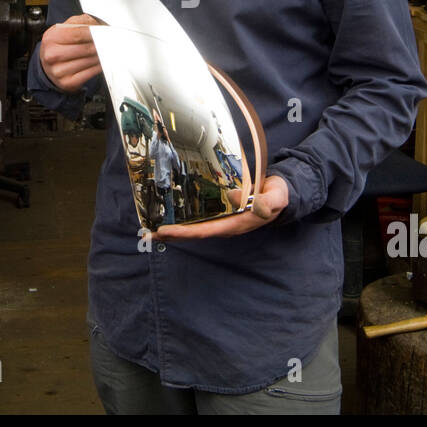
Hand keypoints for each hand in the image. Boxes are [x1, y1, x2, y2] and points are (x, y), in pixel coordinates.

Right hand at [39, 14, 102, 92]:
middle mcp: (52, 55)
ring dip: (102, 56)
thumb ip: (83, 23)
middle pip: (85, 48)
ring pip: (89, 61)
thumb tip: (100, 28)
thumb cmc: (61, 44)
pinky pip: (90, 73)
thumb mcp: (67, 28)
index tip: (105, 32)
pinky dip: (99, 66)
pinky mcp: (67, 82)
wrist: (49, 66)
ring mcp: (59, 70)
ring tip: (107, 51)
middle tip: (111, 42)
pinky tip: (102, 62)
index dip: (94, 32)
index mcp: (51, 38)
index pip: (78, 33)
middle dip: (101, 45)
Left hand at [153, 175, 288, 240]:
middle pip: (194, 231)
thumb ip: (268, 202)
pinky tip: (169, 212)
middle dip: (171, 233)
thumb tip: (255, 205)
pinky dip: (183, 215)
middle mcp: (225, 224)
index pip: (206, 230)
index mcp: (235, 224)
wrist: (280, 193)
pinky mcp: (220, 209)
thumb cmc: (277, 195)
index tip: (165, 231)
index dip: (185, 232)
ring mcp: (222, 218)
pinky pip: (199, 215)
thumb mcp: (276, 198)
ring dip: (174, 227)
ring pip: (194, 224)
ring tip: (151, 226)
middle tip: (147, 232)